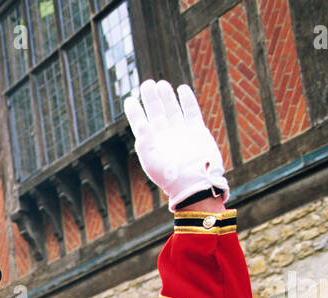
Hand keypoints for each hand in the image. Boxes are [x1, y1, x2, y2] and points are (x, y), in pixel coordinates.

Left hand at [124, 79, 228, 211]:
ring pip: (172, 109)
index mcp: (151, 143)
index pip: (140, 122)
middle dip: (151, 98)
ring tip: (161, 84)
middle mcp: (165, 136)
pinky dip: (187, 100)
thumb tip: (140, 123)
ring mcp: (181, 132)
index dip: (135, 111)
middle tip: (147, 84)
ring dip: (166, 96)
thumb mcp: (151, 161)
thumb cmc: (171, 176)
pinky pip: (191, 112)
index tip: (130, 99)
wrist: (194, 182)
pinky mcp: (197, 131)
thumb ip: (144, 141)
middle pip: (156, 112)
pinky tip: (182, 89)